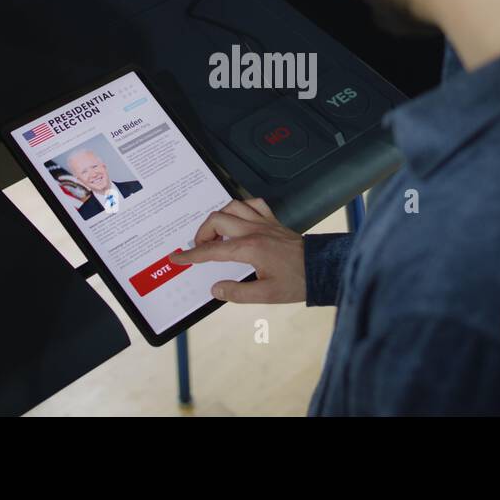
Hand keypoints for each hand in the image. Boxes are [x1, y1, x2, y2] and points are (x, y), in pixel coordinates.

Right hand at [170, 198, 305, 303]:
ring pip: (232, 206)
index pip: (211, 250)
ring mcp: (264, 223)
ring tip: (216, 234)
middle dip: (202, 233)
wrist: (321, 269)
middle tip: (201, 248)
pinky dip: (241, 208)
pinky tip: (239, 219)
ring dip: (219, 217)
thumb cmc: (297, 282)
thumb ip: (237, 293)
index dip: (190, 255)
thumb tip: (216, 289)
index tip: (177, 257)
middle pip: (217, 219)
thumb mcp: (266, 295)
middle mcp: (254, 231)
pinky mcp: (273, 221)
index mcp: (249, 249)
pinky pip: (253, 204)